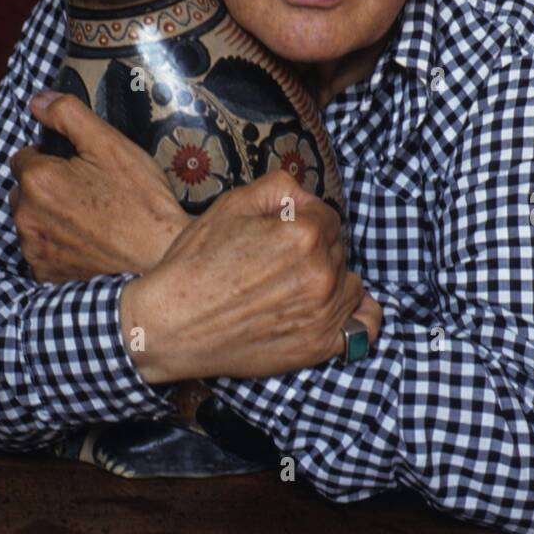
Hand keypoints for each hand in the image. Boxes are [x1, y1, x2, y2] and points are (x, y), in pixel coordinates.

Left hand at [9, 91, 190, 282]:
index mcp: (38, 179)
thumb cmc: (140, 199)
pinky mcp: (46, 275)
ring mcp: (35, 249)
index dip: (53, 157)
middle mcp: (27, 217)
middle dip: (46, 187)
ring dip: (48, 217)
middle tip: (87, 191)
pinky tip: (84, 242)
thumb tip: (37, 100)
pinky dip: (55, 246)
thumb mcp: (110, 144)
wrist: (161, 256)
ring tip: (89, 218)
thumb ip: (68, 114)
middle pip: (25, 190)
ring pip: (30, 221)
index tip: (80, 167)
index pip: (25, 156)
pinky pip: (40, 252)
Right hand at [120, 169, 383, 382]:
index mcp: (304, 233)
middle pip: (338, 250)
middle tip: (280, 263)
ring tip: (296, 288)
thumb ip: (279, 187)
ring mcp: (323, 312)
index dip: (306, 221)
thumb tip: (306, 195)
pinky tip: (332, 311)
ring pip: (350, 284)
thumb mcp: (231, 205)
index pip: (328, 217)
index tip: (284, 234)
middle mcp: (321, 272)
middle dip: (317, 250)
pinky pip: (363, 328)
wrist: (171, 324)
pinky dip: (353, 318)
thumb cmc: (195, 263)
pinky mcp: (319, 346)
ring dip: (331, 282)